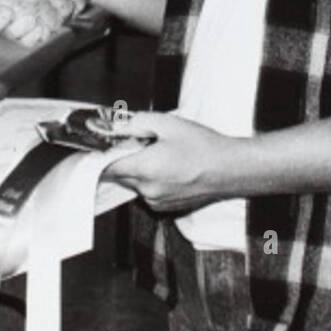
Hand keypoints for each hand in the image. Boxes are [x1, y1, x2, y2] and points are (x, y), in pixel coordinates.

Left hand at [101, 112, 235, 213]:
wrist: (230, 169)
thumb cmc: (202, 146)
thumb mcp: (167, 123)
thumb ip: (135, 123)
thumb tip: (115, 126)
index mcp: (144, 169)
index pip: (106, 167)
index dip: (101, 154)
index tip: (100, 145)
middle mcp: (147, 190)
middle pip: (119, 175)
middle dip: (122, 158)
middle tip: (137, 142)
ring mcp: (157, 201)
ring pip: (133, 184)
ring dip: (137, 169)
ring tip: (158, 153)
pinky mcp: (167, 207)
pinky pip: (148, 192)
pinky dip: (150, 180)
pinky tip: (168, 167)